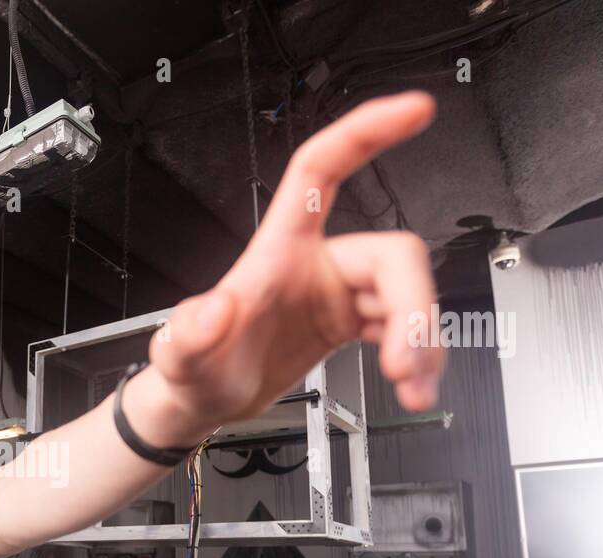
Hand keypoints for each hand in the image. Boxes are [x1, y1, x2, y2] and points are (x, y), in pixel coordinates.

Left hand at [146, 91, 442, 429]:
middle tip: (406, 361)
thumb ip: (189, 335)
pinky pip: (403, 327)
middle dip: (415, 306)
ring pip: (408, 295)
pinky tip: (413, 385)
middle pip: (394, 255)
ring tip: (412, 386)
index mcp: (279, 250)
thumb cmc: (191, 370)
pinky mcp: (348, 321)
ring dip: (422, 342)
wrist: (204, 403)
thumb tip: (212, 311)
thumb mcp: (180, 357)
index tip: (413, 109)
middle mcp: (315, 262)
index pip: (323, 170)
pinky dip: (418, 357)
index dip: (366, 132)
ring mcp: (337, 292)